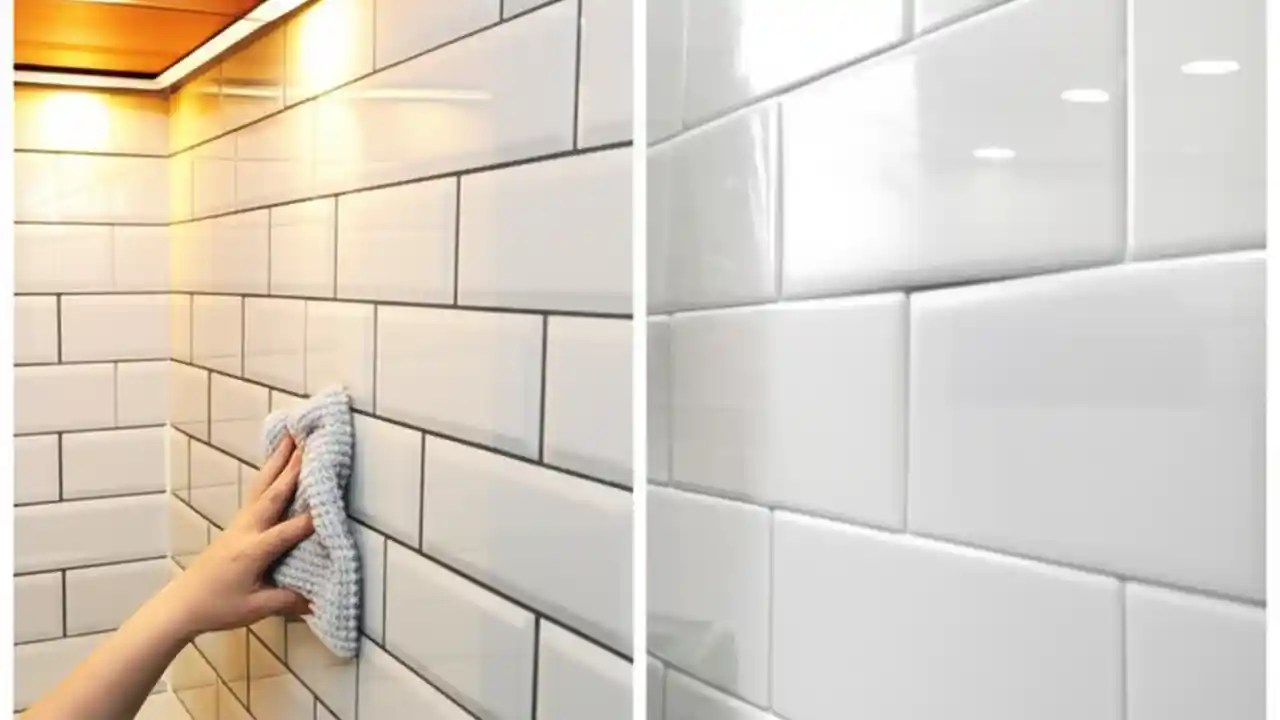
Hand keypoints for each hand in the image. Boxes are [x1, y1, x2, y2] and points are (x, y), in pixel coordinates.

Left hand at [158, 434, 314, 638]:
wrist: (182, 603)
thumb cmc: (218, 607)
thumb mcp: (255, 608)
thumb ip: (287, 600)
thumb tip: (317, 599)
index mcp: (253, 550)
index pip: (289, 531)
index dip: (311, 519)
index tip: (332, 502)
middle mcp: (246, 530)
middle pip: (272, 494)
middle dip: (289, 468)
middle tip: (305, 442)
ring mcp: (239, 524)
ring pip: (261, 487)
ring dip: (276, 462)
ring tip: (289, 439)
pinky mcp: (236, 525)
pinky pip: (256, 493)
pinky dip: (268, 475)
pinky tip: (275, 465)